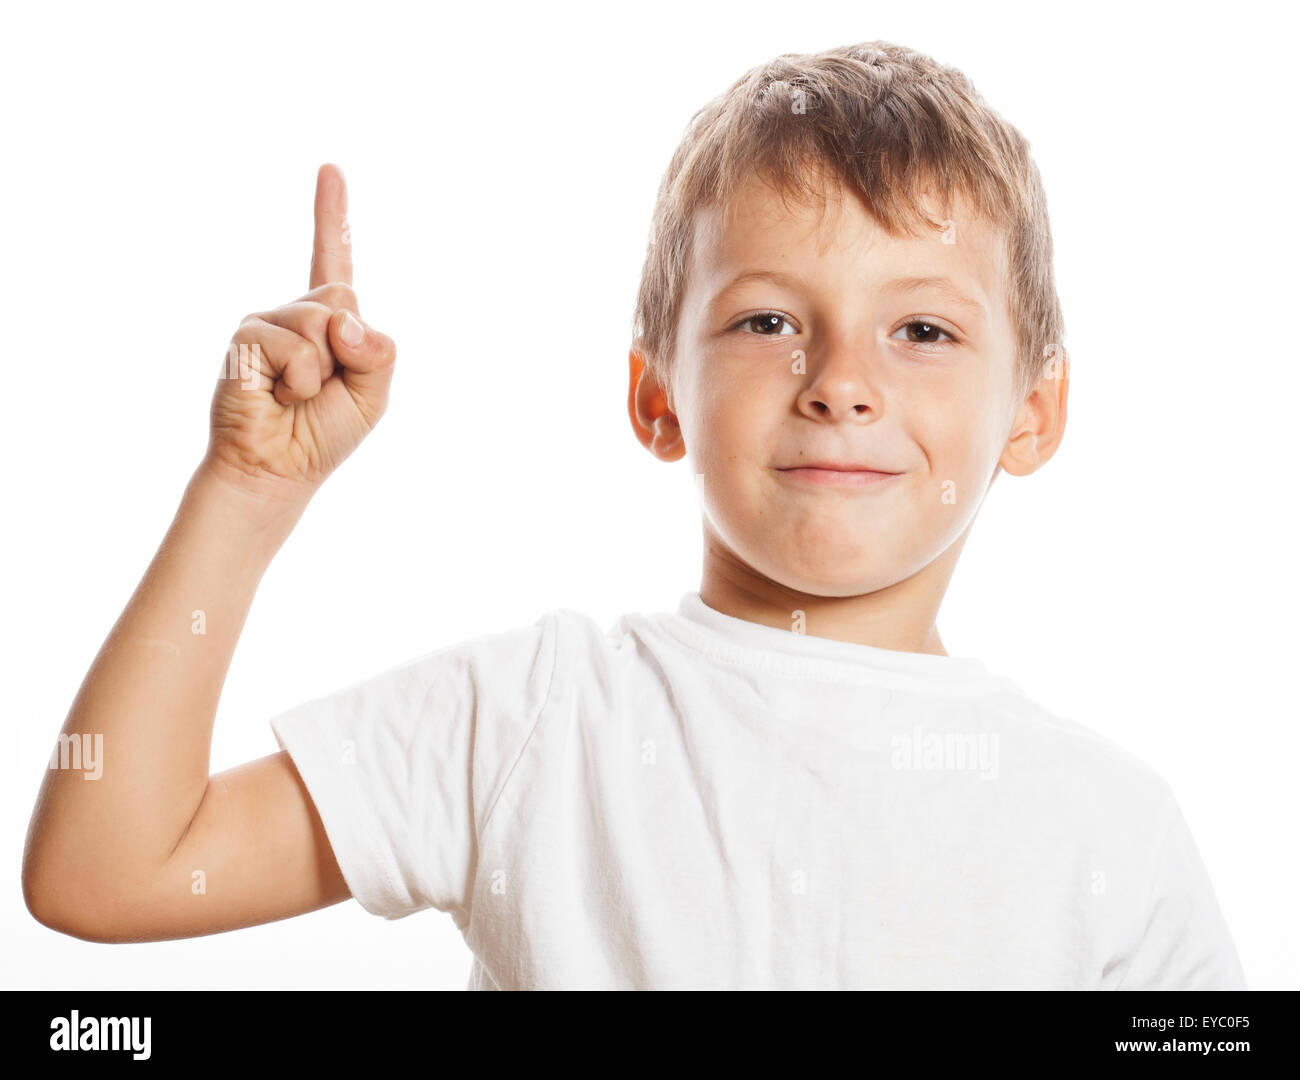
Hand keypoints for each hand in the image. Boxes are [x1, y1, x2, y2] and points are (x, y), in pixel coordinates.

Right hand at [202, 163, 395, 500]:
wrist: (278, 470)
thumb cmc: (323, 434)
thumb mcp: (373, 394)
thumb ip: (379, 352)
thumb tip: (342, 319)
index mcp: (330, 322)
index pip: (333, 259)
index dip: (332, 216)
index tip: (330, 169)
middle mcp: (295, 313)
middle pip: (344, 297)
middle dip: (349, 347)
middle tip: (324, 384)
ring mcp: (266, 322)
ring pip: (321, 320)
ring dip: (322, 368)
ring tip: (296, 393)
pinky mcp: (244, 338)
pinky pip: (292, 344)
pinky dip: (298, 378)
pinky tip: (276, 395)